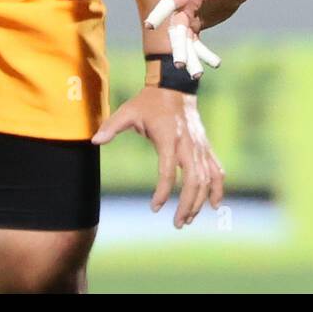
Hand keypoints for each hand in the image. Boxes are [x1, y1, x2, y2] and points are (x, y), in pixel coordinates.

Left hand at [91, 87, 224, 227]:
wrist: (175, 87)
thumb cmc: (149, 102)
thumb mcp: (127, 111)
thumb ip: (111, 127)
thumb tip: (94, 141)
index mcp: (168, 137)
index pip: (169, 170)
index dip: (163, 191)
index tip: (154, 207)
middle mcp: (188, 144)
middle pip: (194, 180)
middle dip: (187, 204)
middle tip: (177, 224)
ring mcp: (200, 146)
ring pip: (206, 178)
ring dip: (200, 201)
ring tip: (188, 219)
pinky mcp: (206, 146)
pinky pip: (217, 169)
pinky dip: (218, 187)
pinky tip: (215, 205)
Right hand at [144, 0, 258, 75]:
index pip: (171, 2)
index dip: (159, 13)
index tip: (149, 26)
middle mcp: (185, 7)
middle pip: (177, 29)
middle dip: (178, 47)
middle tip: (180, 65)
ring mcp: (188, 18)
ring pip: (184, 42)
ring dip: (189, 58)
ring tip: (198, 75)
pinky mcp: (195, 28)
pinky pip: (194, 45)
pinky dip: (201, 55)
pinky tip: (215, 63)